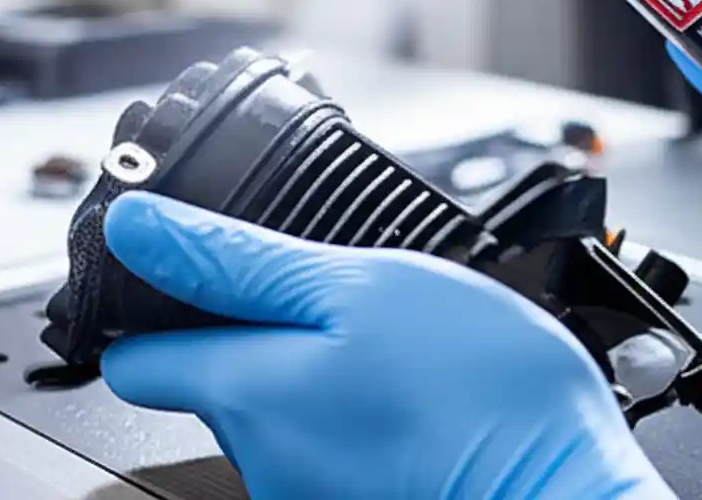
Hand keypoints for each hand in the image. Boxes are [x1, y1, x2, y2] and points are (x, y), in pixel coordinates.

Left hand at [100, 193, 673, 499]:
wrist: (565, 486)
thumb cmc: (479, 391)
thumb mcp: (358, 286)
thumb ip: (237, 262)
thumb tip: (136, 228)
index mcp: (247, 394)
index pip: (137, 361)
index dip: (153, 303)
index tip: (188, 272)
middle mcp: (260, 460)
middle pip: (215, 380)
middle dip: (262, 332)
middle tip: (339, 302)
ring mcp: (306, 491)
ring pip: (280, 408)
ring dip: (319, 367)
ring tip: (388, 348)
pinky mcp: (351, 498)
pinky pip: (328, 439)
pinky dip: (355, 406)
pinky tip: (407, 390)